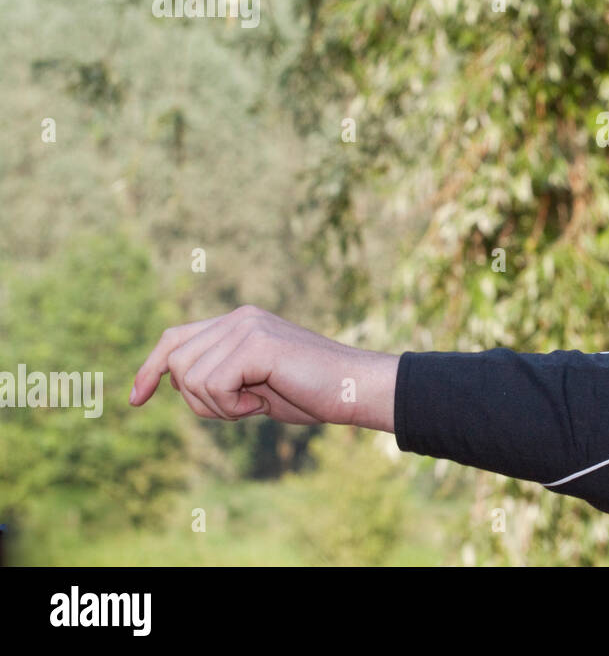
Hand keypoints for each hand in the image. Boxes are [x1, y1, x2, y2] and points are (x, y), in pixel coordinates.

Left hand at [130, 304, 398, 431]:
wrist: (354, 390)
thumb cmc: (312, 393)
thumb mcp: (255, 385)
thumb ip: (220, 375)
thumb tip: (174, 380)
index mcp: (239, 322)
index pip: (175, 338)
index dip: (150, 368)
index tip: (135, 399)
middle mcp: (239, 317)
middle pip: (176, 361)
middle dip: (197, 401)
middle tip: (238, 409)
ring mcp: (247, 327)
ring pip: (190, 377)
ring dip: (216, 407)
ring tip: (254, 405)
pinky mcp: (257, 343)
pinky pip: (211, 385)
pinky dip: (230, 407)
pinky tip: (260, 404)